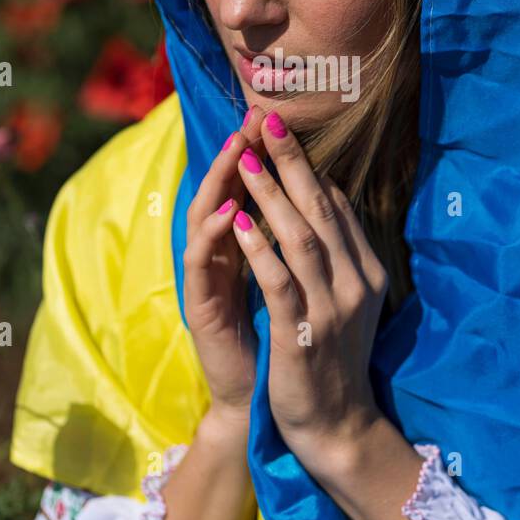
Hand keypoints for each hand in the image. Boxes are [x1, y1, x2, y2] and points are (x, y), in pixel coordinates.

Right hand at [182, 104, 265, 419]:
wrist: (264, 402)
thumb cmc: (280, 339)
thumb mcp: (294, 282)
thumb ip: (293, 243)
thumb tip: (320, 199)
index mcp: (243, 247)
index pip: (249, 189)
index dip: (263, 155)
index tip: (281, 119)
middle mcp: (219, 256)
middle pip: (223, 191)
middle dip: (238, 153)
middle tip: (254, 117)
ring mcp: (205, 279)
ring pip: (204, 217)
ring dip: (220, 182)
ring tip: (237, 149)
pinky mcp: (199, 306)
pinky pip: (200, 263)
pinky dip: (212, 234)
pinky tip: (229, 212)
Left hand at [228, 109, 388, 473]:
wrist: (338, 427)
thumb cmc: (334, 359)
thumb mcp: (345, 301)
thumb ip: (337, 256)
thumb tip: (323, 201)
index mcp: (366, 272)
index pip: (337, 206)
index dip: (309, 165)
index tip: (281, 129)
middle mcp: (355, 284)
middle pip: (321, 210)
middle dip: (292, 162)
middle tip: (266, 121)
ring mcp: (331, 309)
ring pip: (302, 239)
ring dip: (272, 196)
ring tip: (247, 160)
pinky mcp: (302, 335)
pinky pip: (280, 283)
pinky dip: (259, 250)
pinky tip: (239, 223)